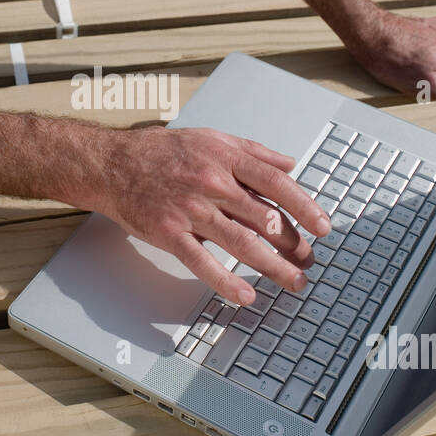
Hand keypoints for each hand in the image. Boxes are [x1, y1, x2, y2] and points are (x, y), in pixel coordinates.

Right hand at [95, 125, 331, 303]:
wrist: (112, 165)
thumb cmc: (162, 152)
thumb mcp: (212, 139)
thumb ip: (253, 152)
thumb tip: (290, 164)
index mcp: (226, 159)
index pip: (276, 184)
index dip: (304, 207)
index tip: (323, 227)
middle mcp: (212, 183)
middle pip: (264, 217)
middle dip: (293, 244)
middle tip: (309, 261)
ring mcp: (190, 210)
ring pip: (241, 243)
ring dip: (273, 266)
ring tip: (293, 282)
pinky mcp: (170, 233)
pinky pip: (202, 262)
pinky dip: (226, 282)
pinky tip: (246, 296)